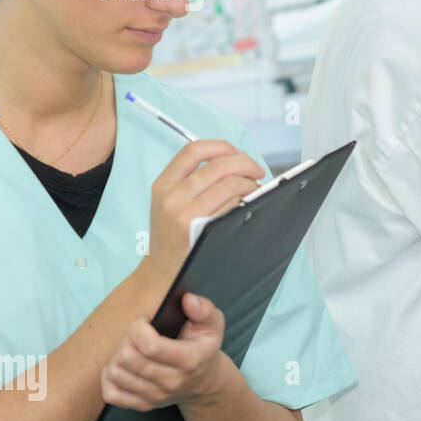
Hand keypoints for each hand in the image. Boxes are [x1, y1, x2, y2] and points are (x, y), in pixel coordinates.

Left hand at [100, 292, 226, 410]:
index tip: (145, 320)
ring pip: (115, 373)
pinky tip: (122, 366)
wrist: (204, 382)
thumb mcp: (213, 325)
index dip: (138, 327)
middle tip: (137, 334)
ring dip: (117, 356)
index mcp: (188, 360)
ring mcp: (155, 396)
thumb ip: (204, 309)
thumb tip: (187, 299)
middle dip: (127, 338)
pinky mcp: (142, 405)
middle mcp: (171, 382)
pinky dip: (109, 378)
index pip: (150, 346)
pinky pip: (111, 394)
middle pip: (127, 358)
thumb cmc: (203, 347)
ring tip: (131, 348)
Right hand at [138, 139, 265, 289]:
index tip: (238, 152)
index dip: (221, 146)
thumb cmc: (174, 236)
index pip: (193, 150)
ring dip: (251, 182)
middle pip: (218, 165)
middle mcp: (171, 197)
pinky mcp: (199, 230)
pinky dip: (247, 200)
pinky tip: (250, 204)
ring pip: (229, 184)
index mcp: (163, 184)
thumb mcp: (170, 203)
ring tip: (256, 189)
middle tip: (257, 170)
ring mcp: (184, 214)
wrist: (162, 273)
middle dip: (246, 163)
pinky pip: (232, 205)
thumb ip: (193, 180)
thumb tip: (236, 159)